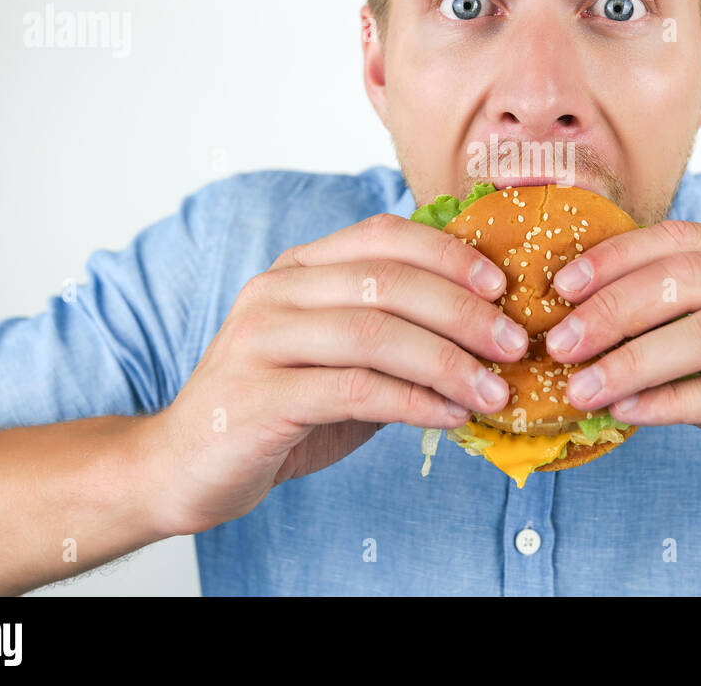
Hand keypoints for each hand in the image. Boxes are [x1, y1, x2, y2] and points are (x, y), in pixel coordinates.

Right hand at [142, 213, 529, 535]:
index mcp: (299, 269)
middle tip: (515, 343)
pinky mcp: (258, 397)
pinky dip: (414, 402)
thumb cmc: (279, 407)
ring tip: (494, 390)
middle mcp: (276, 292)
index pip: (382, 235)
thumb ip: (395, 335)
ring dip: (447, 362)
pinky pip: (353, 390)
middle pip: (386, 281)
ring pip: (373, 334)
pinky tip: (450, 416)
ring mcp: (261, 341)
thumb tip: (487, 332)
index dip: (448, 254)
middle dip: (463, 311)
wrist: (186, 465)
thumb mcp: (340, 358)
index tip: (501, 284)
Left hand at [542, 220, 700, 526]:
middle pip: (687, 278)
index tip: (561, 287)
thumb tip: (586, 335)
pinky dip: (673, 400)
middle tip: (558, 343)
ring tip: (580, 387)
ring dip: (630, 361)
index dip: (615, 258)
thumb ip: (680, 338)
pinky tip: (631, 413)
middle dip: (610, 310)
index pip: (683, 238)